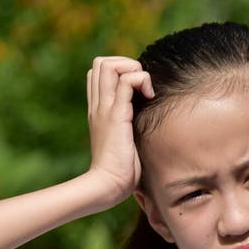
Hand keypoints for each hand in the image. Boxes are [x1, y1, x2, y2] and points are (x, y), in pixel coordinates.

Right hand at [86, 56, 153, 203]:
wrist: (107, 186)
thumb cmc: (120, 172)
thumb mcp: (125, 144)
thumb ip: (129, 129)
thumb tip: (147, 122)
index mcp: (98, 111)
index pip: (99, 73)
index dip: (120, 71)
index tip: (137, 91)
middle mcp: (98, 105)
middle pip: (101, 62)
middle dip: (126, 65)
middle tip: (141, 88)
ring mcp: (104, 109)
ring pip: (109, 65)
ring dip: (133, 69)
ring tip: (145, 91)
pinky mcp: (116, 116)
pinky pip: (126, 81)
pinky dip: (141, 80)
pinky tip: (150, 98)